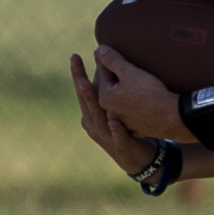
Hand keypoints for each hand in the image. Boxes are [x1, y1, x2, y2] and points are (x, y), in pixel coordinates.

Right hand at [69, 53, 161, 177]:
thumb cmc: (125, 130)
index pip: (83, 90)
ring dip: (91, 99)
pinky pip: (118, 135)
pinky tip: (113, 120)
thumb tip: (105, 65)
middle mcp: (94, 124)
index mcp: (91, 114)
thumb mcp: (115, 109)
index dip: (78, 73)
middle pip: (86, 100)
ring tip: (86, 83)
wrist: (139, 160)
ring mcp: (106, 136)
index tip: (74, 55)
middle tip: (74, 60)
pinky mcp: (121, 145)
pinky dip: (115, 128)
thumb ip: (109, 91)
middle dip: (79, 80)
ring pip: (98, 116)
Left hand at [86, 45, 196, 143]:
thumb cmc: (150, 93)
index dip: (105, 60)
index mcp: (105, 97)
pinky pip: (133, 114)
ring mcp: (124, 122)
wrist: (172, 117)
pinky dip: (135, 107)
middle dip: (113, 78)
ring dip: (124, 93)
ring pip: (122, 102)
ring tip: (131, 84)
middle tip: (117, 67)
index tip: (104, 50)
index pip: (103, 73)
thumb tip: (99, 50)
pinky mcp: (137, 129)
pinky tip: (141, 101)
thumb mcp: (131, 73)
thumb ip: (113, 60)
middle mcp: (110, 112)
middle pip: (111, 89)